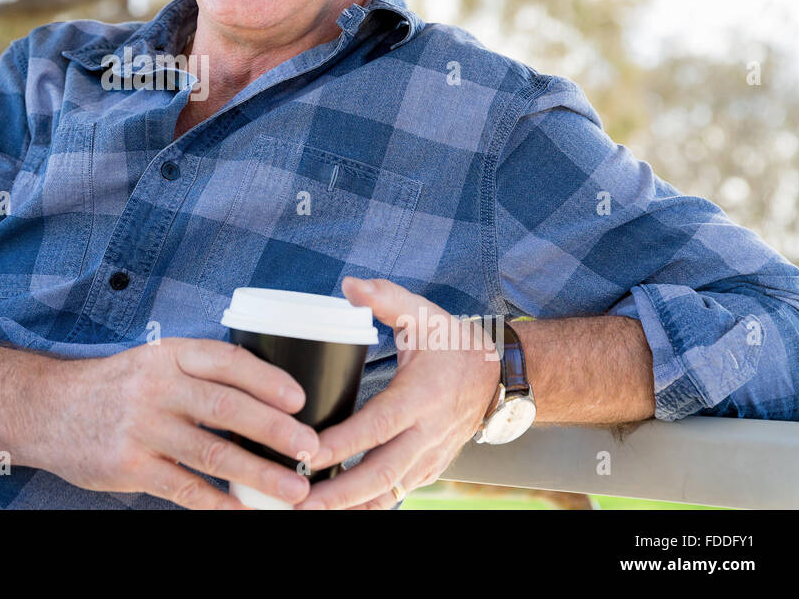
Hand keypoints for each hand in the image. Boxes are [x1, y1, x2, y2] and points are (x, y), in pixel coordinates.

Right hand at [34, 337, 320, 508]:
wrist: (47, 408)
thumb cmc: (116, 387)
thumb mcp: (154, 363)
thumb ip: (200, 375)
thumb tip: (268, 398)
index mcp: (169, 355)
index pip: (227, 362)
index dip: (268, 380)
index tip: (301, 399)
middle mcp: (156, 387)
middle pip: (226, 407)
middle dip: (275, 430)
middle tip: (311, 448)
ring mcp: (142, 428)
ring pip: (211, 453)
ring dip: (259, 474)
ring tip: (294, 490)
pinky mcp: (130, 465)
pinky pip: (184, 488)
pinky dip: (219, 504)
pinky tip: (245, 514)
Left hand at [296, 276, 501, 508]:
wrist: (498, 374)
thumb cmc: (453, 342)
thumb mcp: (422, 313)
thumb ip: (385, 297)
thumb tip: (349, 286)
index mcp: (422, 395)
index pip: (378, 425)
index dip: (343, 443)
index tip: (308, 453)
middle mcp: (428, 432)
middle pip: (382, 472)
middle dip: (340, 492)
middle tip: (301, 501)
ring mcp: (431, 454)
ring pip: (390, 490)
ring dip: (352, 506)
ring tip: (309, 512)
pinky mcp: (429, 466)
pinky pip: (398, 492)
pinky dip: (369, 506)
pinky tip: (339, 510)